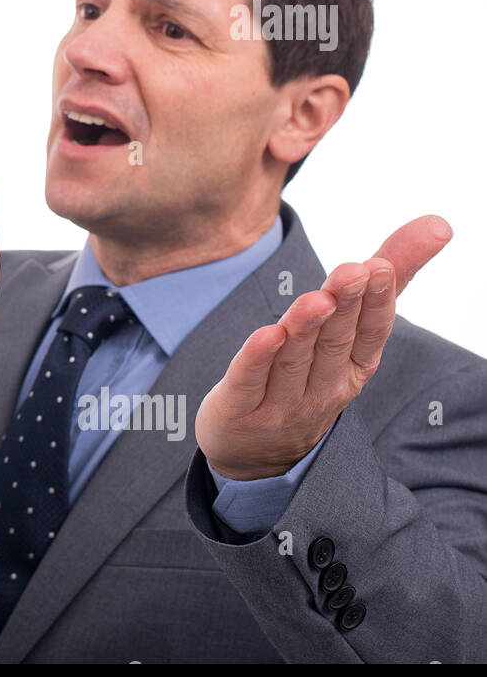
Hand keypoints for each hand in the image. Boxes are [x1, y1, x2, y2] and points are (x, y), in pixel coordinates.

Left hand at [196, 215, 452, 479]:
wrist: (253, 452)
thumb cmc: (307, 376)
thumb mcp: (349, 330)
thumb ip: (386, 278)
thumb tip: (438, 224)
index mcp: (353, 368)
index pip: (369, 333)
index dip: (376, 302)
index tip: (380, 266)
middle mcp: (323, 387)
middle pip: (334, 341)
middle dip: (345, 306)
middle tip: (354, 271)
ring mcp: (281, 403)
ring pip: (295, 359)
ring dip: (305, 327)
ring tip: (317, 298)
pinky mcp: (239, 410)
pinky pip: (250, 380)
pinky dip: (258, 358)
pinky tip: (266, 334)